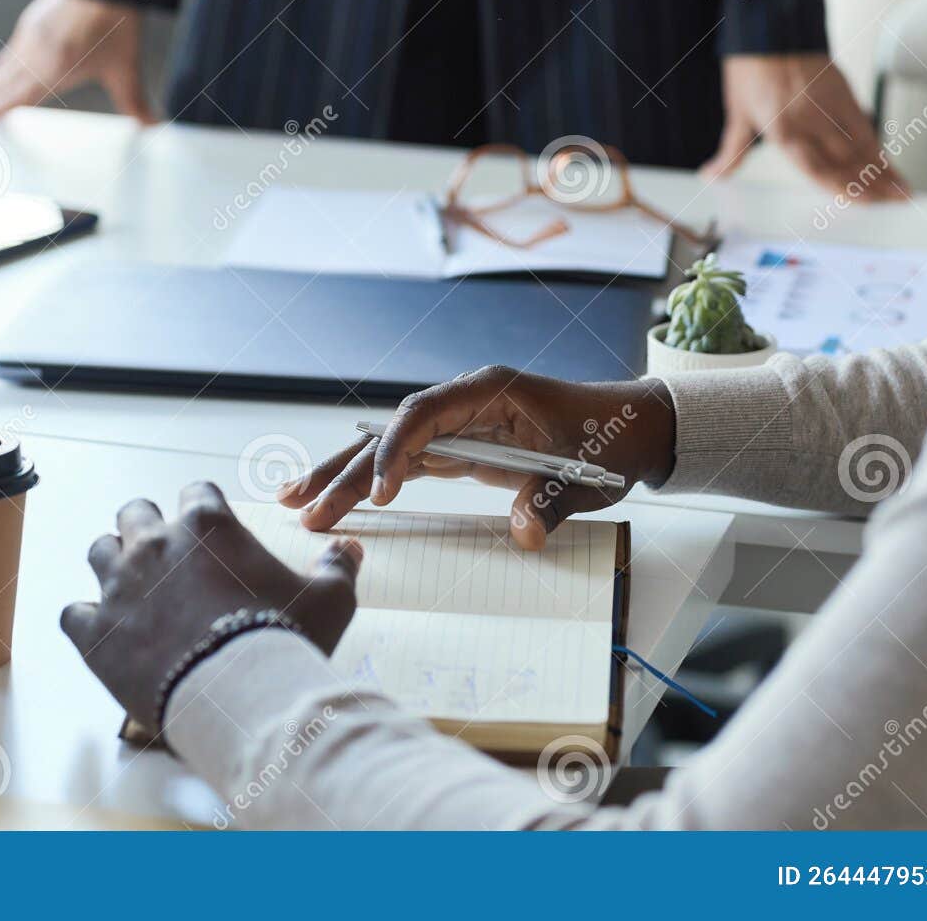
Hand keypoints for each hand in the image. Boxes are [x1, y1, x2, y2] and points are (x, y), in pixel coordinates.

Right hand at [0, 0, 155, 122]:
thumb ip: (134, 101)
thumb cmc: (116, 22)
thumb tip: (153, 125)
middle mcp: (33, 53)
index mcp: (51, 68)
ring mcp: (29, 36)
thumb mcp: (126, 67)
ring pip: (0, 68)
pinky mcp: (33, 23)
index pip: (13, 97)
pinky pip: (12, 51)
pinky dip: (1, 66)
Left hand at [60, 483, 362, 729]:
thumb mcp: (329, 600)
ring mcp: (119, 587)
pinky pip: (74, 613)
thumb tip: (350, 549)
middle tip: (168, 559)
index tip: (212, 530)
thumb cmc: (285, 639)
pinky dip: (89, 621)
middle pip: (135, 513)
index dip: (204, 509)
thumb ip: (337, 568)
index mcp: (207, 525)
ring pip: (99, 552)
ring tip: (134, 591)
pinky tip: (107, 635)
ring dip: (114, 565)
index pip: (196, 492)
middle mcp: (155, 545)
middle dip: (148, 529)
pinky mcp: (96, 633)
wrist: (240, 696)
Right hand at [278, 366, 677, 549]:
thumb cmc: (610, 441)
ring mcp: (457, 424)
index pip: (422, 414)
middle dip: (343, 468)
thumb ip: (550, 501)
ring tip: (294, 501)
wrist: (631, 429)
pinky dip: (373, 483)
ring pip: (388, 448)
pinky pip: (406, 464)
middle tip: (300, 504)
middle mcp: (463, 402)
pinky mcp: (459, 447)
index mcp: (489, 391)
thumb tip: (523, 535)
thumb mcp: (585, 475)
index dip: (393, 451)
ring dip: (344, 476)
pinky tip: (340, 502)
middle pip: (389, 432)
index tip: (378, 494)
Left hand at [706, 53, 906, 199]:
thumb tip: (712, 175)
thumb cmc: (751, 67)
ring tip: (903, 189)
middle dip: (873, 184)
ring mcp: (830, 105)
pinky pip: (864, 123)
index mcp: (783, 129)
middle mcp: (810, 120)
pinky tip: (887, 159)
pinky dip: (877, 144)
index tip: (865, 202)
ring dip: (884, 168)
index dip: (845, 187)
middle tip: (897, 202)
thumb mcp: (737, 112)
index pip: (819, 168)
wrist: (770, 25)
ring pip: (862, 143)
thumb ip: (732, 151)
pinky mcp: (842, 91)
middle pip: (848, 159)